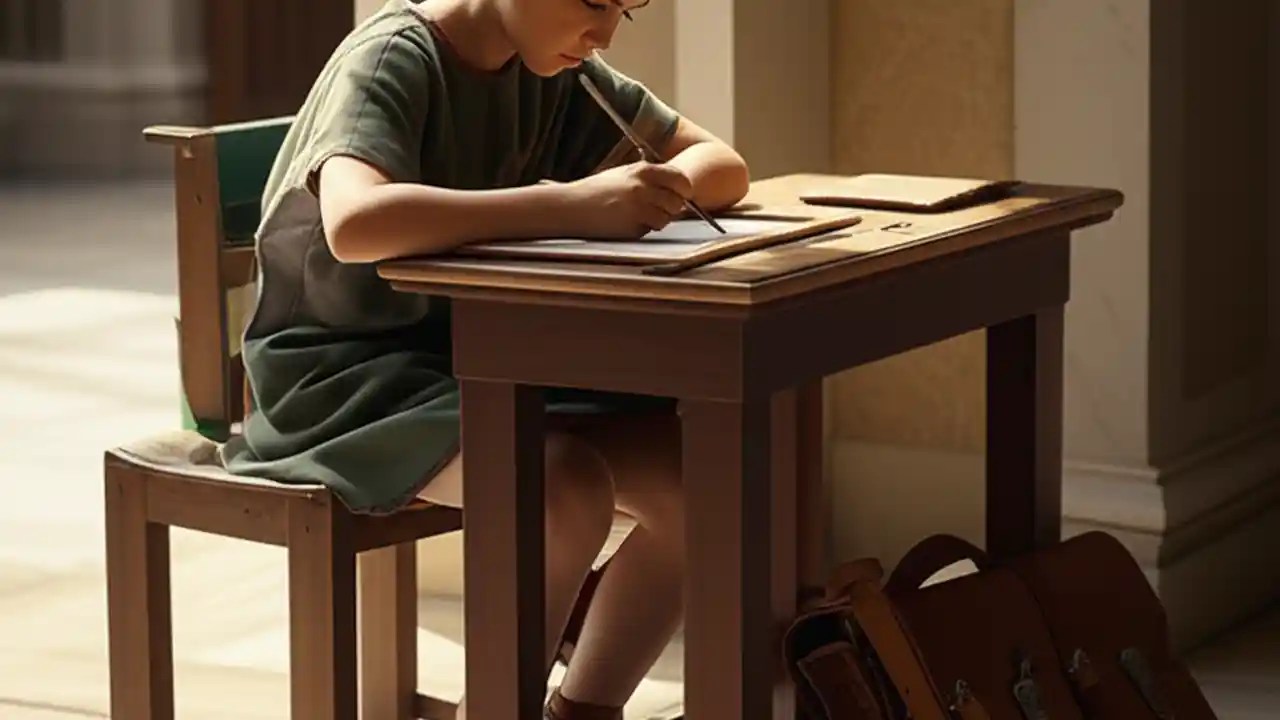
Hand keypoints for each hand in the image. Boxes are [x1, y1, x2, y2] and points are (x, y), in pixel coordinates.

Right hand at [564, 162, 694, 237]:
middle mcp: (643, 188)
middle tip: (659, 207)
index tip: (682, 193)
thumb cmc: (597, 190)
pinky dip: (643, 228)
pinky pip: (649, 230)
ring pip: (666, 219)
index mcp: (642, 170)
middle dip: (671, 207)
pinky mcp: (632, 228)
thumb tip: (675, 188)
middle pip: (677, 202)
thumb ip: (648, 178)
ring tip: (639, 215)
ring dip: (658, 220)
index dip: (684, 189)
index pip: (680, 179)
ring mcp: (639, 209)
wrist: (572, 207)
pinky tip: (627, 222)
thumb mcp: (624, 174)